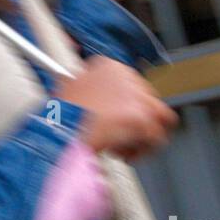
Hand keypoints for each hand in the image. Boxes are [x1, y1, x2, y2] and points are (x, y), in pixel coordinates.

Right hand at [54, 56, 177, 159]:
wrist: (60, 130)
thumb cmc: (60, 115)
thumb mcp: (69, 88)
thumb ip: (86, 87)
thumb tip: (88, 92)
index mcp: (110, 66)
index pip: (133, 84)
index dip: (126, 105)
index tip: (120, 117)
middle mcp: (127, 77)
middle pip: (148, 100)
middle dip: (136, 121)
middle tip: (122, 134)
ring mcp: (137, 97)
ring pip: (159, 117)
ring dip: (145, 134)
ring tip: (128, 145)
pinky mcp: (141, 118)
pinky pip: (156, 138)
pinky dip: (141, 150)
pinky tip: (123, 153)